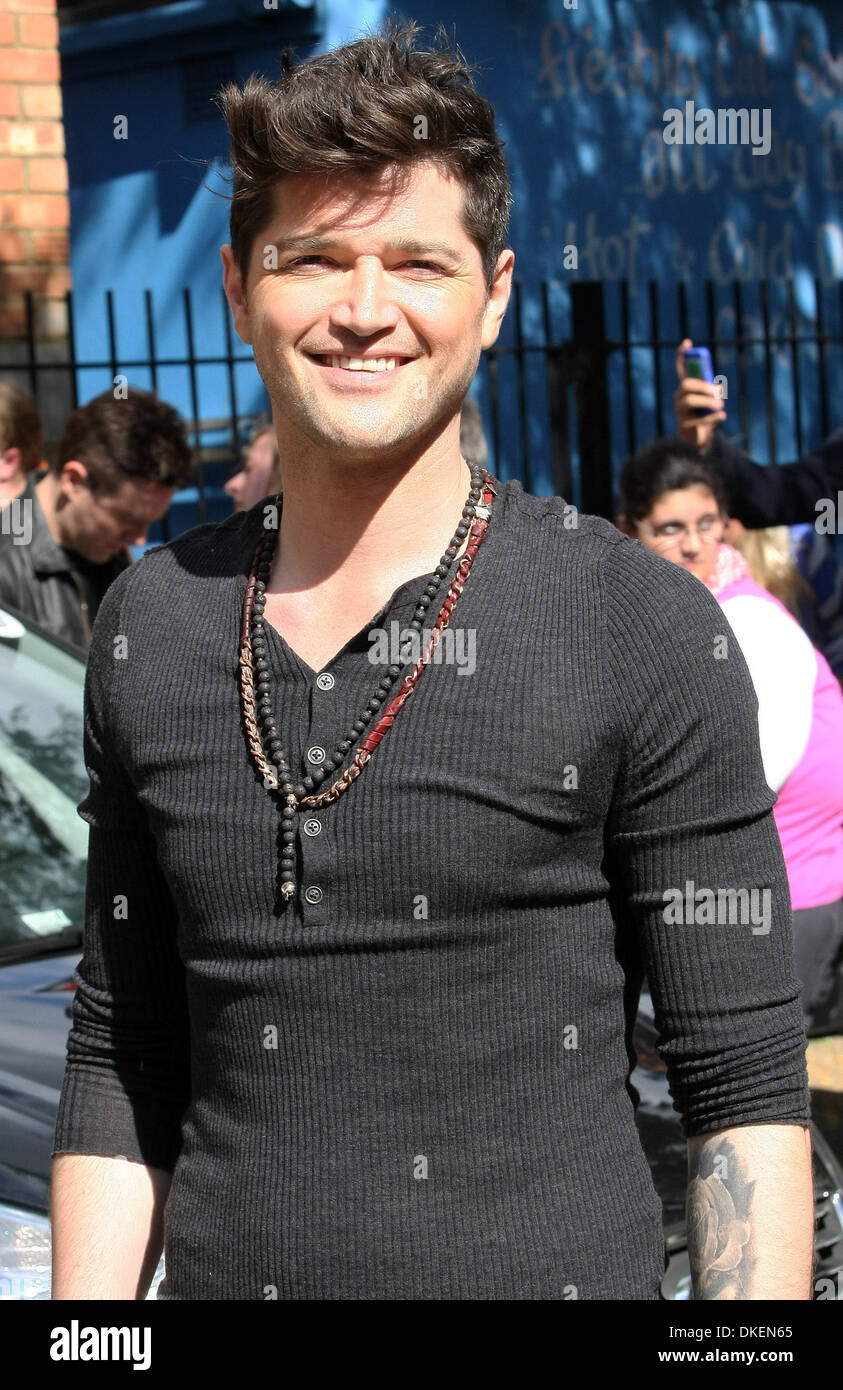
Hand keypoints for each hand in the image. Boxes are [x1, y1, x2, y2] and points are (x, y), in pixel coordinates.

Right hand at [674, 337, 725, 452]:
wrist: (698, 439)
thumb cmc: (705, 415)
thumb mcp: (710, 400)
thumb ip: (713, 392)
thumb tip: (718, 390)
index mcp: (686, 388)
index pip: (681, 368)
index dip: (682, 355)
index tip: (688, 342)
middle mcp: (679, 397)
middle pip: (686, 385)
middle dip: (703, 386)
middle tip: (718, 391)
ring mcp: (679, 411)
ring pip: (689, 401)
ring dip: (707, 402)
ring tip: (721, 405)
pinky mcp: (683, 425)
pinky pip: (697, 419)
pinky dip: (712, 417)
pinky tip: (722, 416)